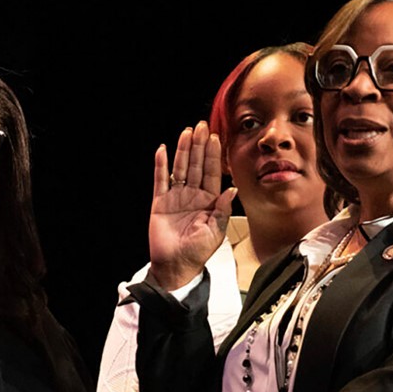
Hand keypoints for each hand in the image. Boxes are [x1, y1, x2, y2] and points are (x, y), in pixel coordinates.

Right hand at [148, 120, 236, 289]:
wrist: (176, 265)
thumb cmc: (198, 251)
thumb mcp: (216, 231)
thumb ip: (223, 210)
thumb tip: (232, 190)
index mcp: (209, 200)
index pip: (212, 172)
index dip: (213, 155)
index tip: (215, 137)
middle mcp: (193, 195)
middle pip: (196, 164)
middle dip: (199, 146)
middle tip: (201, 126)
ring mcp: (176, 197)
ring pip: (180, 168)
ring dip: (183, 150)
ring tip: (186, 132)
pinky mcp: (160, 202)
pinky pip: (161, 180)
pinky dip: (161, 165)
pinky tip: (163, 150)